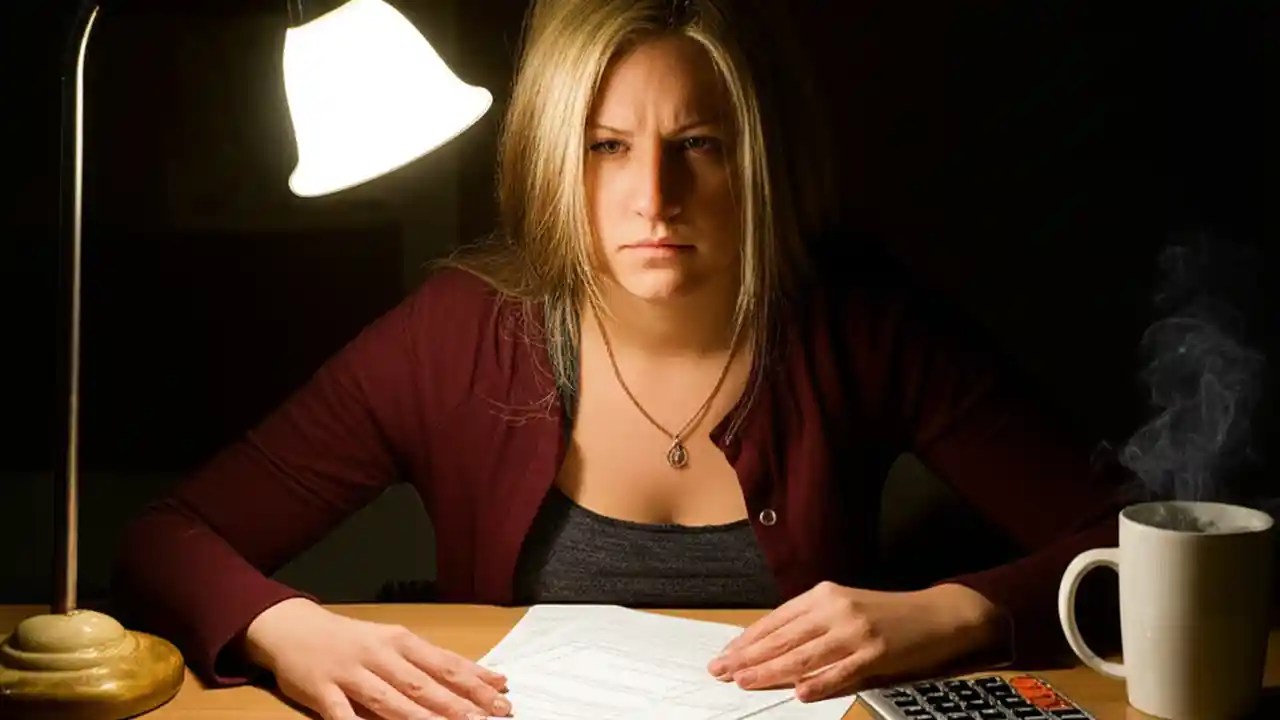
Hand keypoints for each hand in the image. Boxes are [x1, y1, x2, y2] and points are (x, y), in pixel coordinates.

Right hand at [243, 598, 511, 719]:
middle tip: (487, 718)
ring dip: (421, 718)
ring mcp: (350, 673)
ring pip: (390, 699)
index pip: (445, 663)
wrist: (293, 627)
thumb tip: (479, 676)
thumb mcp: (393, 642)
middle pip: (424, 684)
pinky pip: (341, 713)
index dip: (475, 681)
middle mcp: (380, 655)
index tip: (502, 694)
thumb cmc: (352, 639)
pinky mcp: (321, 689)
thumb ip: (430, 661)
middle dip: (457, 704)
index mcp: (401, 641)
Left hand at [706, 582, 1002, 701]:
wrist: (937, 615)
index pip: (777, 620)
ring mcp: (856, 631)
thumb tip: (771, 649)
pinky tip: (799, 692)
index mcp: (824, 595)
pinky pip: (842, 672)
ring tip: (745, 682)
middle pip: (784, 637)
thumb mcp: (844, 608)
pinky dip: (820, 683)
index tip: (726, 655)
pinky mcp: (876, 654)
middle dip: (749, 657)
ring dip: (772, 671)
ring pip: (805, 655)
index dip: (749, 639)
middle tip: (721, 672)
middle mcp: (836, 609)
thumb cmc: (887, 614)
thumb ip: (811, 625)